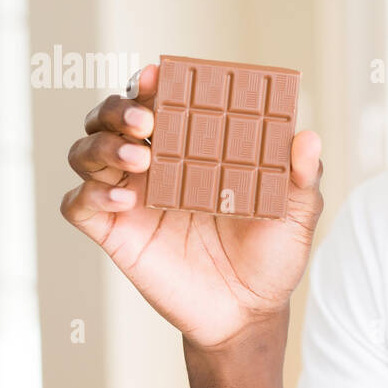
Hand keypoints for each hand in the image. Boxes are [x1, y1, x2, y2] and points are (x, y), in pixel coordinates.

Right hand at [60, 64, 324, 349]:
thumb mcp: (296, 214)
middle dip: (119, 108)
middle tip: (148, 121)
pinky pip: (79, 205)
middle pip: (111, 117)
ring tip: (140, 158)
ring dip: (102, 145)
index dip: (149, 82)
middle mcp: (154, 165)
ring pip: (85, 151)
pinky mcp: (114, 233)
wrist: (250, 313)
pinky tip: (124, 200)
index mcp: (191, 148)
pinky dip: (90, 194)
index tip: (157, 74)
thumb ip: (302, 176)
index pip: (157, 101)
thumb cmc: (272, 256)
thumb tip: (308, 136)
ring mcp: (130, 198)